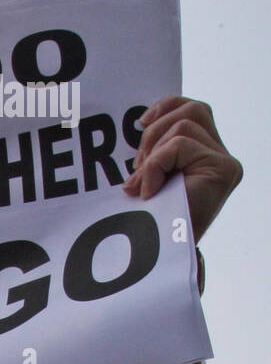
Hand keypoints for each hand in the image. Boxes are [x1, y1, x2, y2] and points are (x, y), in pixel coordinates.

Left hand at [123, 97, 242, 242]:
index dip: (166, 107)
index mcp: (207, 155)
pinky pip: (179, 145)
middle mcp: (222, 155)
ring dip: (153, 154)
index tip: (140, 122)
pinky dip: (156, 165)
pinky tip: (150, 191)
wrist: (164, 255)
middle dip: (156, 132)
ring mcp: (225, 162)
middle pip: (192, 110)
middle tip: (138, 166)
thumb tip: (142, 126)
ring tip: (144, 185)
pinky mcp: (222, 170)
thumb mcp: (152, 177)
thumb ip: (156, 152)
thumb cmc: (155, 222)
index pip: (194, 111)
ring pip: (183, 126)